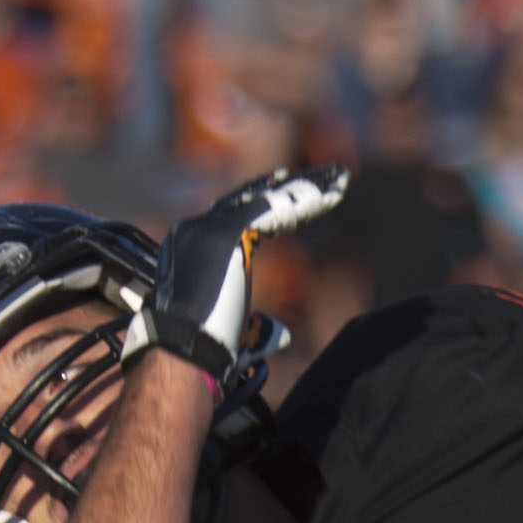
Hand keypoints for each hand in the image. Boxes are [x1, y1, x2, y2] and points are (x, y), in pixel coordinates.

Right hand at [126, 166, 349, 390]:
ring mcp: (209, 226)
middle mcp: (196, 228)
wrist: (182, 347)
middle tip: (327, 176)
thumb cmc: (203, 346)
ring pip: (268, 196)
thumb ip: (255, 324)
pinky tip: (333, 195)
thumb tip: (279, 333)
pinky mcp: (227, 231)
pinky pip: (276, 208)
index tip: (295, 193)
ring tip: (340, 178)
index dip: (269, 201)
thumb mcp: (232, 327)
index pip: (235, 211)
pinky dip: (306, 201)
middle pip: (252, 195)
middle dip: (292, 186)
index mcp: (190, 245)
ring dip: (308, 188)